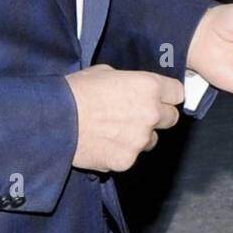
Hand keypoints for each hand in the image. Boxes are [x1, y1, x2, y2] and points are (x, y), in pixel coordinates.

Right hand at [66, 64, 183, 172]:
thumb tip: (130, 88)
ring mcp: (140, 140)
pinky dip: (120, 152)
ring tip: (113, 131)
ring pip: (151, 140)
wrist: (55, 119)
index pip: (177, 93)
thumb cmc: (75, 91)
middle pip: (171, 118)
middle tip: (135, 115)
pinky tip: (102, 143)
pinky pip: (131, 156)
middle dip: (157, 117)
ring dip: (139, 136)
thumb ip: (127, 82)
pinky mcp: (126, 160)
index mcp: (148, 87)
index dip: (167, 95)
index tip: (159, 98)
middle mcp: (151, 114)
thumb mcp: (104, 72)